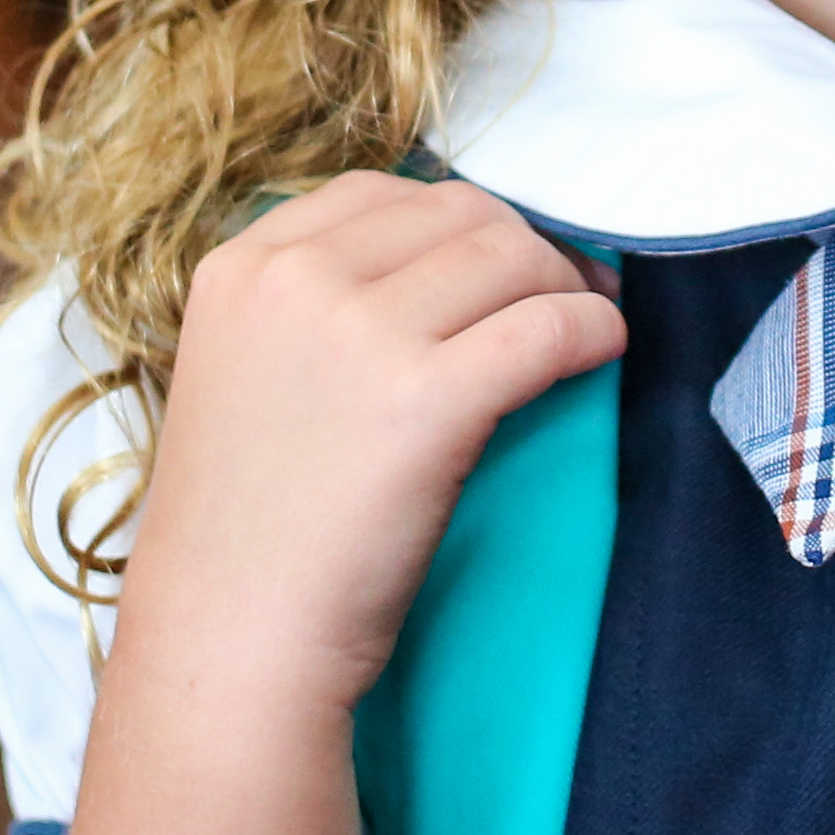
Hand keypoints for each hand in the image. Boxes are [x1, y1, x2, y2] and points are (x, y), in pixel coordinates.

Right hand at [116, 176, 623, 714]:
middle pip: (457, 214)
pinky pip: (547, 325)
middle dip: (521, 248)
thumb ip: (311, 312)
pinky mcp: (428, 398)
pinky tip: (602, 351)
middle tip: (562, 293)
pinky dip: (593, 328)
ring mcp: (360, 332)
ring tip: (583, 325)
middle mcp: (295, 279)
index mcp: (241, 268)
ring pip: (510, 256)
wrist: (232, 642)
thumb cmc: (245, 536)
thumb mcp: (245, 379)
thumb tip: (444, 271)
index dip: (455, 224)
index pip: (380, 193)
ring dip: (564, 284)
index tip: (494, 262)